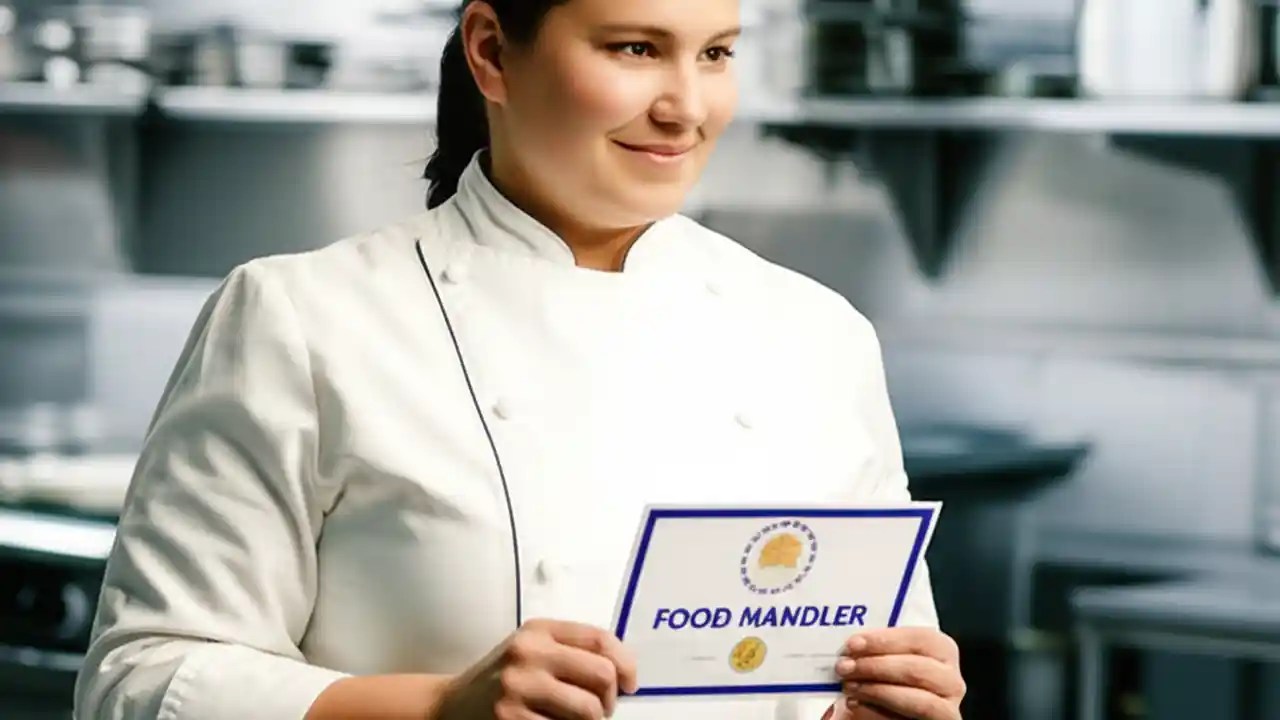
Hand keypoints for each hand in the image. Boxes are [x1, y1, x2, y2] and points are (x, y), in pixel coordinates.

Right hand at [430, 618, 637, 719]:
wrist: (449, 706)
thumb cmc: (502, 678)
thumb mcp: (531, 650)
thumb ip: (571, 650)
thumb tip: (622, 671)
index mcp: (538, 630)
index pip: (600, 638)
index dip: (626, 663)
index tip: (630, 683)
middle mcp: (528, 653)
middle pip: (601, 675)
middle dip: (610, 700)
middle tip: (601, 710)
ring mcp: (519, 688)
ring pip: (588, 711)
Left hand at [831, 627, 964, 719]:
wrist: (879, 708)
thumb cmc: (881, 677)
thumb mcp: (882, 656)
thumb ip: (875, 647)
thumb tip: (854, 643)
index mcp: (941, 651)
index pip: (922, 639)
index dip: (886, 640)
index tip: (854, 644)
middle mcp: (951, 680)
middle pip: (918, 669)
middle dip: (876, 666)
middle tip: (845, 666)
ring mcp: (947, 708)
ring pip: (920, 701)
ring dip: (878, 692)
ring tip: (849, 686)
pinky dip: (878, 712)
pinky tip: (855, 704)